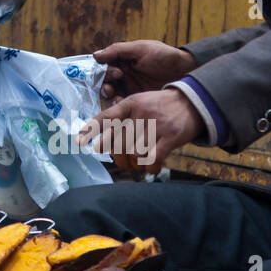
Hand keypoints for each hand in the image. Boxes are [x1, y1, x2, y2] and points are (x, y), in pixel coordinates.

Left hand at [81, 89, 204, 172]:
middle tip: (122, 160)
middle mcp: (141, 114)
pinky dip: (150, 167)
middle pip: (119, 142)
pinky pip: (154, 158)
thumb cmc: (159, 107)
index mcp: (130, 104)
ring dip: (134, 163)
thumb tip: (102, 143)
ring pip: (135, 153)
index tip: (78, 142)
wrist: (192, 102)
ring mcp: (156, 125)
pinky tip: (151, 167)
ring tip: (138, 163)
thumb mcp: (138, 103)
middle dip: (118, 157)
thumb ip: (121, 118)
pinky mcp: (171, 137)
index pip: (105, 117)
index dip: (91, 130)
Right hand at [94, 40, 196, 98]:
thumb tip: (95, 56)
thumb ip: (118, 50)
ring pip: (111, 95)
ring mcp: (129, 89)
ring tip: (116, 101)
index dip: (105, 72)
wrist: (186, 71)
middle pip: (104, 83)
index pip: (103, 68)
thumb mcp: (141, 48)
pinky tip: (123, 108)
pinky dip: (119, 107)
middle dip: (104, 86)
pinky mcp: (137, 101)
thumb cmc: (164, 56)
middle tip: (110, 90)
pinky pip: (123, 106)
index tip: (117, 74)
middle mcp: (122, 75)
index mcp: (121, 61)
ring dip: (110, 98)